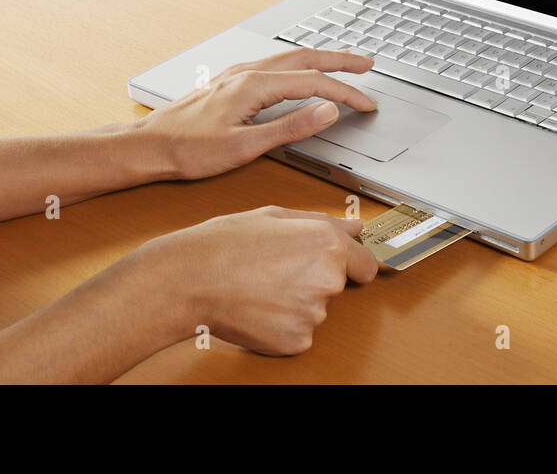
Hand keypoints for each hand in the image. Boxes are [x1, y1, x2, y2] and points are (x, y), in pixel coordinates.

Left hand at [137, 47, 378, 180]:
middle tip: (367, 66)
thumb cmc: (188, 150)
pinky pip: (273, 64)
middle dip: (339, 60)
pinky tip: (297, 74)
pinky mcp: (229, 82)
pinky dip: (297, 65)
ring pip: (288, 58)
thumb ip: (290, 127)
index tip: (366, 104)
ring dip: (319, 59)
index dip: (345, 93)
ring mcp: (236, 74)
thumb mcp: (245, 147)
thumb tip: (326, 111)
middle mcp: (246, 72)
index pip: (313, 83)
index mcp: (254, 85)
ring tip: (341, 64)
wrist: (148, 145)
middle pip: (304, 57)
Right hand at [141, 205, 378, 354]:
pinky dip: (281, 326)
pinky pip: (297, 334)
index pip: (365, 265)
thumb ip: (320, 221)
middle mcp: (327, 279)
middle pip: (336, 287)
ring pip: (314, 310)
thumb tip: (352, 227)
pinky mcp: (296, 341)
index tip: (341, 267)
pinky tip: (257, 308)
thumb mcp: (274, 216)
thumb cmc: (224, 244)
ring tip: (260, 287)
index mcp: (327, 245)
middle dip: (313, 281)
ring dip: (295, 304)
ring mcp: (313, 314)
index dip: (351, 265)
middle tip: (276, 271)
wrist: (191, 280)